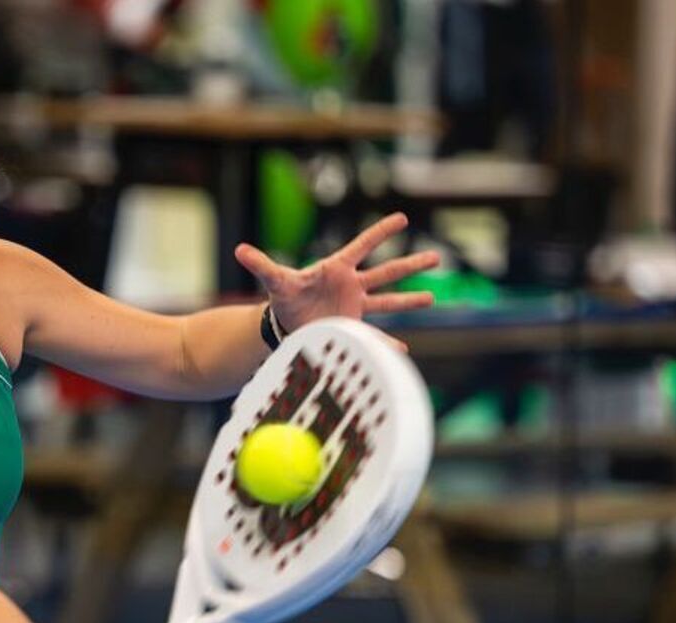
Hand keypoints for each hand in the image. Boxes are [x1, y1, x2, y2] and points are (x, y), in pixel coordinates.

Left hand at [235, 212, 440, 346]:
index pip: (362, 245)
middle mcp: (352, 285)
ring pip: (388, 301)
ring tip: (432, 298)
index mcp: (337, 268)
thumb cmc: (284, 296)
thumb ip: (261, 264)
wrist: (286, 322)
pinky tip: (402, 351)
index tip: (402, 218)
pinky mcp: (352, 326)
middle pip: (387, 272)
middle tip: (436, 256)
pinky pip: (373, 335)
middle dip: (410, 265)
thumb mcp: (275, 280)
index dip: (381, 232)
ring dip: (409, 300)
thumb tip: (238, 249)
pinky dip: (386, 343)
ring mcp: (355, 306)